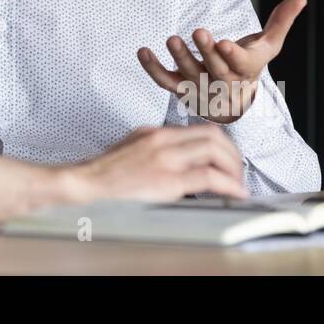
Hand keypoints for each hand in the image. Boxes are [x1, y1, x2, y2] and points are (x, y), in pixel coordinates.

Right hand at [67, 124, 247, 201]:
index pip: (200, 129)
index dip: (223, 144)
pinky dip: (229, 185)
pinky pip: (209, 178)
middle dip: (233, 154)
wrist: (85, 184)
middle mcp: (162, 140)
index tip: (229, 159)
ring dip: (234, 169)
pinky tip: (234, 193)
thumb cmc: (105, 174)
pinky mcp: (167, 180)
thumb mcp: (132, 150)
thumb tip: (180, 162)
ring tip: (238, 184)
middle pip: (213, 136)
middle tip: (238, 171)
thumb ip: (156, 150)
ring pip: (215, 151)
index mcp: (155, 133)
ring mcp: (165, 159)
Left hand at [137, 0, 306, 123]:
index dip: (233, 56)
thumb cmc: (249, 66)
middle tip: (198, 32)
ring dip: (179, 57)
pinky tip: (143, 51)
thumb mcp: (268, 46)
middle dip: (206, 51)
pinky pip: (164, 80)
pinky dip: (152, 68)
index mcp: (245, 71)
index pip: (241, 64)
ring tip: (172, 39)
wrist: (231, 104)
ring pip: (189, 74)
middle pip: (214, 68)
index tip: (226, 44)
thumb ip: (282, 21)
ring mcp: (199, 87)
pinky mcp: (180, 89)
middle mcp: (222, 82)